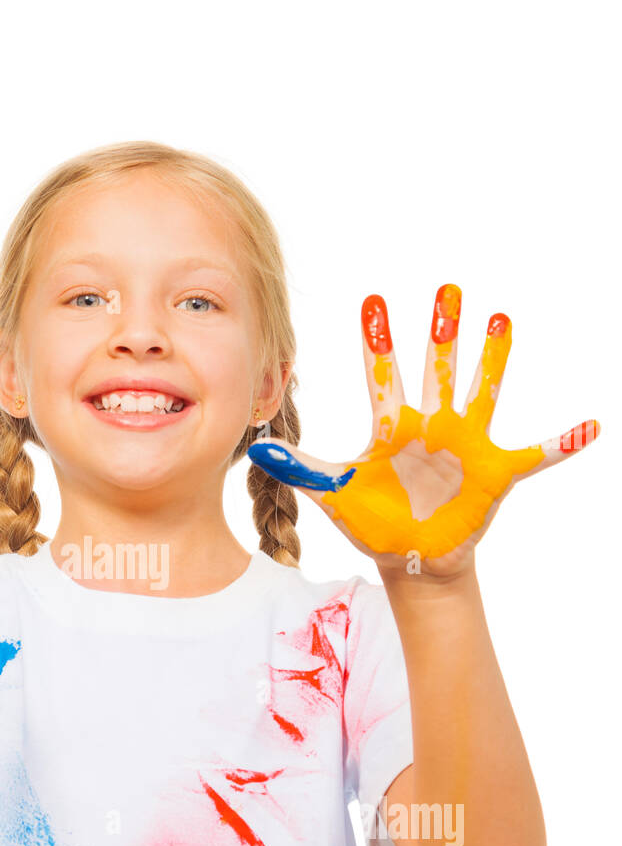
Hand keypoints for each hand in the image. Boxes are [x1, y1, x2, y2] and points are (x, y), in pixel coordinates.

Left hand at [246, 284, 599, 579]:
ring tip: (499, 320)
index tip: (372, 300)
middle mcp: (432, 425)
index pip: (382, 375)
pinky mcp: (495, 472)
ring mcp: (467, 445)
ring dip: (492, 359)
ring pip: (482, 391)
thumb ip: (301, 468)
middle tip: (446, 288)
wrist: (411, 557)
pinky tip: (591, 426)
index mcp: (392, 428)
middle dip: (441, 331)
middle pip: (437, 369)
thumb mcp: (334, 494)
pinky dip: (562, 443)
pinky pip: (535, 454)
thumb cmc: (373, 521)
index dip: (377, 341)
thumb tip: (257, 451)